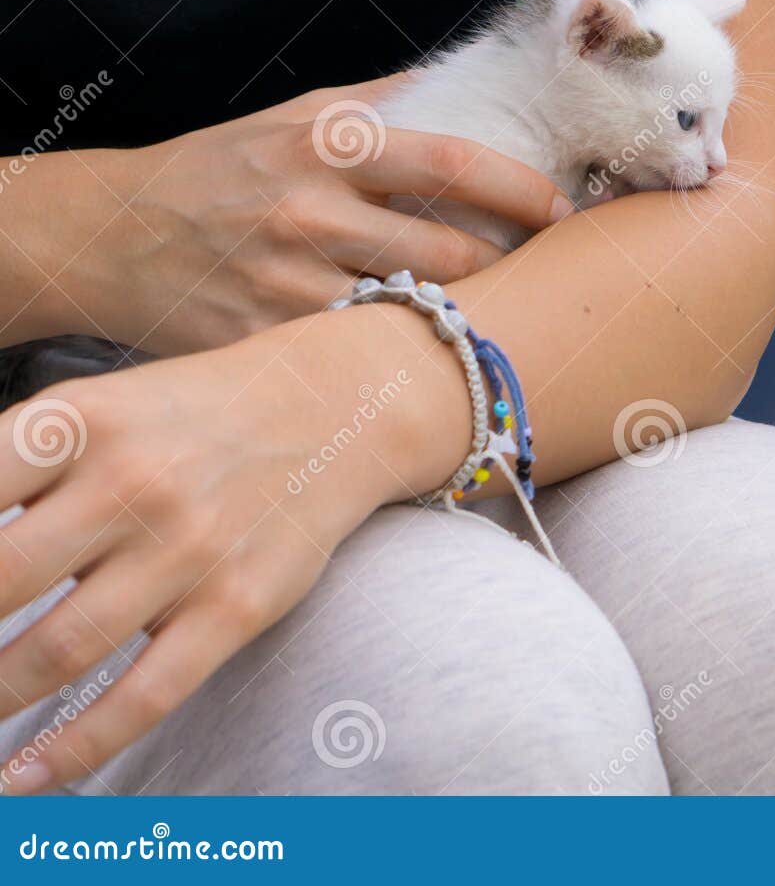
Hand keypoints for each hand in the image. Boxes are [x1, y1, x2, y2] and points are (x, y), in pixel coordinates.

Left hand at [0, 303, 454, 794]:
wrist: (333, 408)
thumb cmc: (191, 416)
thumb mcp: (95, 407)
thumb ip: (14, 469)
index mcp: (80, 422)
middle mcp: (133, 482)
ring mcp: (189, 549)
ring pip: (59, 650)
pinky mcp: (237, 604)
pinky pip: (145, 695)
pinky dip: (74, 749)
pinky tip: (25, 777)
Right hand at [56, 78, 571, 353]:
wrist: (112, 238)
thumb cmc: (220, 170)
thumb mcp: (294, 116)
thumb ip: (385, 102)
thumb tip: (475, 81)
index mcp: (329, 146)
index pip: (457, 163)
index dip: (525, 190)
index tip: (566, 211)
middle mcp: (312, 213)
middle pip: (454, 251)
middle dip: (508, 267)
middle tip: (541, 274)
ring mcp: (289, 283)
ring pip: (416, 309)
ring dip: (460, 314)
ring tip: (491, 312)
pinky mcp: (270, 342)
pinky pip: (363, 352)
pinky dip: (399, 350)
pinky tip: (419, 349)